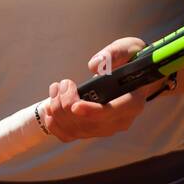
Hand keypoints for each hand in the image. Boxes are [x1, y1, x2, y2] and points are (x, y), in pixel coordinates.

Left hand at [41, 38, 170, 143]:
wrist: (133, 76)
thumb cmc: (132, 61)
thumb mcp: (129, 48)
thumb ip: (114, 54)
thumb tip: (94, 65)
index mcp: (133, 102)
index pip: (113, 113)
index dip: (92, 111)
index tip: (74, 105)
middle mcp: (120, 120)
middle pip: (90, 124)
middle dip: (67, 105)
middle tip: (62, 84)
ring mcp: (106, 128)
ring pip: (77, 130)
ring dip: (59, 112)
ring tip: (55, 89)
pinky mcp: (93, 130)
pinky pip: (71, 136)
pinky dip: (56, 125)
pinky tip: (49, 110)